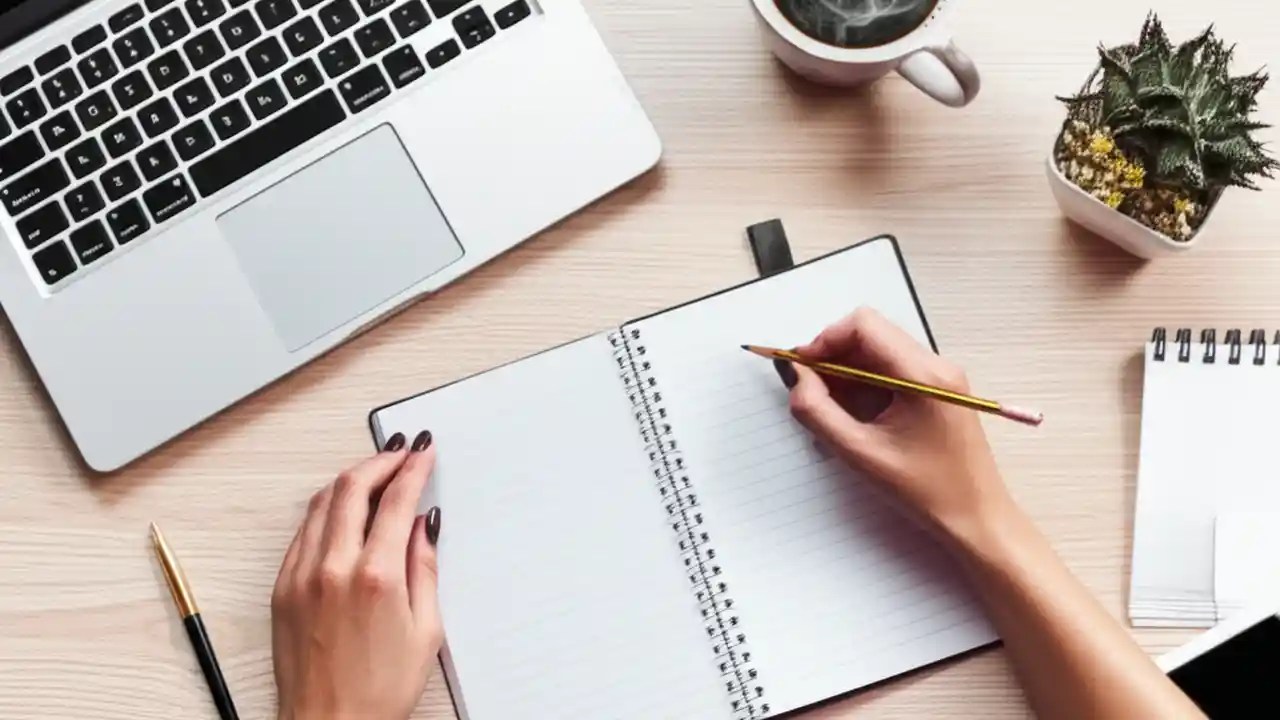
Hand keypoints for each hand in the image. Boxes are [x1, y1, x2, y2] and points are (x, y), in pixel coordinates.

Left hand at [272, 431, 443, 719]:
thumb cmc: (378, 692)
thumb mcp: (425, 631)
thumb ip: (424, 569)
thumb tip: (424, 527)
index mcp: (374, 578)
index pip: (396, 501)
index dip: (413, 469)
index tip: (423, 454)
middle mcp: (332, 569)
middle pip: (352, 487)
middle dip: (380, 462)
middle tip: (401, 453)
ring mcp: (301, 576)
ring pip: (322, 503)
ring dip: (350, 479)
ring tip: (374, 472)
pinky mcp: (282, 588)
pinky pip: (304, 531)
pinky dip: (326, 509)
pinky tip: (343, 510)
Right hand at [784, 308, 1012, 544]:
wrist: (977, 517)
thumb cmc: (926, 492)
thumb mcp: (860, 454)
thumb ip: (818, 412)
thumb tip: (798, 378)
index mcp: (923, 376)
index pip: (864, 325)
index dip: (825, 340)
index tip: (802, 368)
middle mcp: (936, 366)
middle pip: (870, 334)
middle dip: (833, 356)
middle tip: (810, 391)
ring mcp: (941, 376)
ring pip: (879, 351)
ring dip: (847, 372)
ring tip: (831, 410)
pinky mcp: (938, 389)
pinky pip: (892, 369)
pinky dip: (865, 383)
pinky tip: (854, 416)